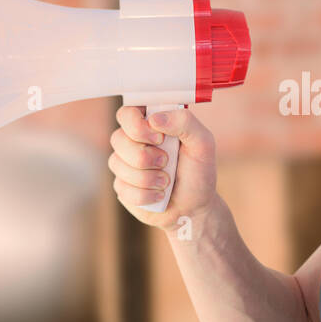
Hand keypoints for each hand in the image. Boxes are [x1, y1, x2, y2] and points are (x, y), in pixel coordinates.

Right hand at [108, 105, 216, 230]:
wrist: (194, 208)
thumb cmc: (198, 172)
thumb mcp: (203, 143)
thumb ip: (185, 122)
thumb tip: (154, 119)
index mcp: (151, 125)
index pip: (127, 112)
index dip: (136, 125)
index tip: (159, 138)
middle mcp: (133, 141)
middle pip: (117, 138)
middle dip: (144, 156)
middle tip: (166, 162)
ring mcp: (123, 164)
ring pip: (117, 164)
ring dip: (148, 177)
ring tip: (166, 181)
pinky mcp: (121, 186)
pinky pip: (123, 188)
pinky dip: (146, 195)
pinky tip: (158, 195)